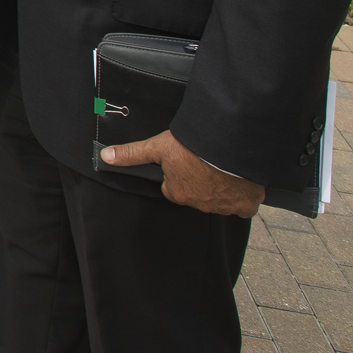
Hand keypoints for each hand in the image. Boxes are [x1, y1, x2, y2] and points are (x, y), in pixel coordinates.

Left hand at [101, 131, 264, 217]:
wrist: (230, 146)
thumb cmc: (194, 145)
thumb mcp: (158, 146)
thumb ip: (132, 154)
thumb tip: (106, 157)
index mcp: (178, 193)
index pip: (174, 187)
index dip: (179, 173)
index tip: (186, 161)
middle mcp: (199, 204)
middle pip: (196, 193)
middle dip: (199, 180)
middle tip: (204, 161)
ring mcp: (223, 207)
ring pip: (219, 198)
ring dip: (221, 186)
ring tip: (222, 166)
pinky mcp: (245, 205)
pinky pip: (244, 205)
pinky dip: (244, 194)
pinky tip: (241, 179)